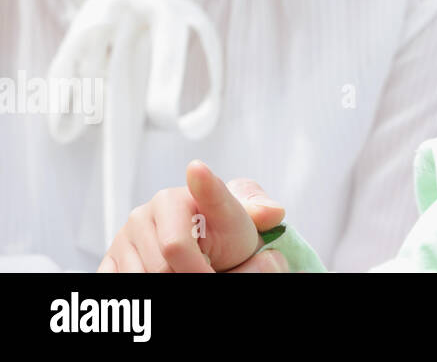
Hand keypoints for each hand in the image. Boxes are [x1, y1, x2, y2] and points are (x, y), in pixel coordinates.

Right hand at [98, 160, 288, 272]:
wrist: (208, 240)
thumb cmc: (227, 231)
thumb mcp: (246, 218)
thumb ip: (258, 211)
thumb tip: (273, 211)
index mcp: (173, 198)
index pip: (176, 245)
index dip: (195, 269)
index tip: (207, 272)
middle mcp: (142, 215)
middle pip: (161, 270)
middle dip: (191, 275)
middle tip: (211, 270)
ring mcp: (122, 239)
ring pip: (140, 279)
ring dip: (169, 281)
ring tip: (190, 268)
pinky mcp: (109, 261)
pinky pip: (118, 284)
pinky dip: (143, 291)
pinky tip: (168, 274)